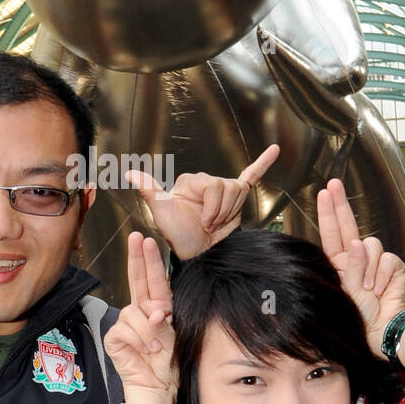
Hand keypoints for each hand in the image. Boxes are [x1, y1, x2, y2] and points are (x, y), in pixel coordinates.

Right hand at [104, 233, 176, 403]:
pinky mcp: (114, 339)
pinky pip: (125, 330)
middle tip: (136, 238)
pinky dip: (138, 341)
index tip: (146, 240)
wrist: (158, 389)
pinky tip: (144, 352)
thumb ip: (164, 322)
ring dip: (147, 331)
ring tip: (155, 349)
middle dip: (137, 258)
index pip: (153, 280)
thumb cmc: (169, 365)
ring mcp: (125, 325)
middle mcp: (141, 313)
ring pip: (134, 313)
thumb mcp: (174, 339)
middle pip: (137, 280)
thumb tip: (155, 312)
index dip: (149, 260)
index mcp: (158, 309)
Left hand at [129, 144, 278, 259]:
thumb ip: (150, 190)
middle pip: (229, 188)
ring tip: (217, 224)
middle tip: (210, 225)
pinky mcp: (236, 198)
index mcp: (191, 181)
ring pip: (240, 193)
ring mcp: (223, 190)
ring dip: (231, 213)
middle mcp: (208, 182)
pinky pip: (252, 176)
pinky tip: (274, 150)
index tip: (203, 222)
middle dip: (221, 212)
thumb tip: (130, 172)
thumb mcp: (162, 212)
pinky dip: (263, 164)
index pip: (215, 186)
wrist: (196, 253)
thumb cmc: (178, 234)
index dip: (213, 208)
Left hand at [317, 178, 404, 358]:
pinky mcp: (393, 267)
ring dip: (369, 267)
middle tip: (334, 184)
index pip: (332, 233)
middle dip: (341, 204)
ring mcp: (375, 262)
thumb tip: (357, 242)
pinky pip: (388, 259)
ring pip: (372, 245)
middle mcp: (356, 258)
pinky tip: (380, 289)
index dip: (328, 212)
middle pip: (349, 225)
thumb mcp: (347, 292)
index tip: (324, 192)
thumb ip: (352, 267)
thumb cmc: (358, 316)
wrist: (382, 332)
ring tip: (368, 289)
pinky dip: (384, 275)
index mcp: (339, 263)